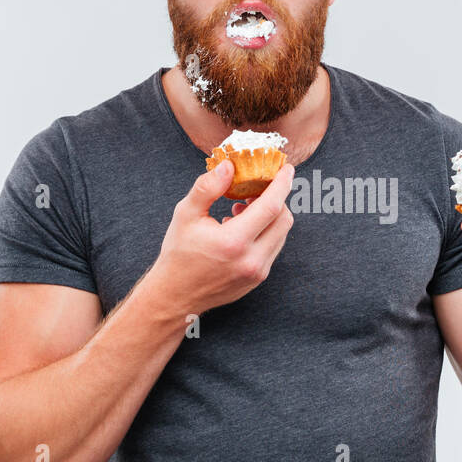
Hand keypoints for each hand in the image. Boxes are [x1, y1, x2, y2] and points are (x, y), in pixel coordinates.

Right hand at [145, 159, 294, 314]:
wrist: (175, 295)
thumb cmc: (179, 253)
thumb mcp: (186, 215)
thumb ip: (208, 187)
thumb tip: (229, 166)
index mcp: (233, 242)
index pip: (271, 207)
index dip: (282, 184)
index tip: (286, 169)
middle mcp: (251, 260)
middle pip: (283, 219)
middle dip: (276, 199)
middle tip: (255, 189)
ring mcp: (257, 272)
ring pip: (281, 234)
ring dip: (270, 216)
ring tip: (242, 209)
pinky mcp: (258, 279)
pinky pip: (273, 248)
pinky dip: (265, 232)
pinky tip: (241, 229)